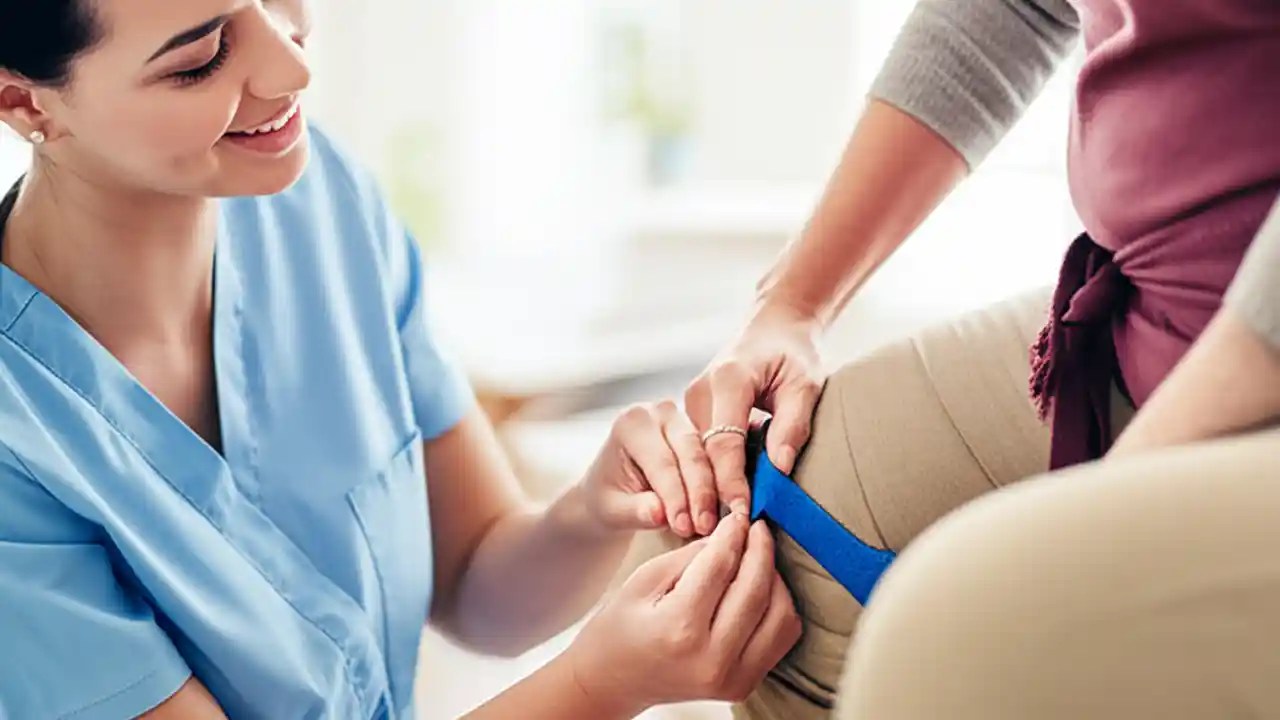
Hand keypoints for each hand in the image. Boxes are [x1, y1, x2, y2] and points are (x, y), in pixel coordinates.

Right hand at [565, 514, 802, 714]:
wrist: (615, 681)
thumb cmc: (621, 628)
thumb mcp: (644, 580)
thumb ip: (690, 556)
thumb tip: (730, 534)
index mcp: (679, 628)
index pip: (720, 566)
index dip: (733, 534)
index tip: (737, 517)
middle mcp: (711, 658)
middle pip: (755, 589)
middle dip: (761, 549)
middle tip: (756, 528)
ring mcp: (732, 678)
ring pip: (780, 614)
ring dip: (774, 578)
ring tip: (757, 559)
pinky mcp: (744, 685)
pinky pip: (782, 637)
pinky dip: (779, 606)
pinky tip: (761, 589)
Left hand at [580, 400, 719, 537]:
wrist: (614, 490)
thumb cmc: (609, 496)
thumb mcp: (614, 510)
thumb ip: (637, 510)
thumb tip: (661, 515)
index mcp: (632, 423)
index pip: (661, 461)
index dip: (675, 496)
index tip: (684, 526)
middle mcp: (660, 413)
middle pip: (690, 453)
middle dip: (699, 493)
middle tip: (704, 527)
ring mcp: (685, 420)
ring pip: (708, 456)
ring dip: (713, 492)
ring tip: (712, 524)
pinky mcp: (701, 433)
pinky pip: (716, 459)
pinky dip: (720, 487)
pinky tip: (721, 512)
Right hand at [686, 303, 824, 512]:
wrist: (773, 327)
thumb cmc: (794, 354)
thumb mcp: (805, 385)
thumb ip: (792, 425)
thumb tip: (780, 469)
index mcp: (728, 380)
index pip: (723, 443)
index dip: (731, 482)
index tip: (742, 513)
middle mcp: (700, 390)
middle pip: (701, 454)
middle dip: (711, 495)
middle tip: (723, 535)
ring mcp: (691, 400)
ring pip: (695, 455)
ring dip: (708, 488)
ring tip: (718, 528)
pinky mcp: (692, 410)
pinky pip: (699, 449)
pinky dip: (711, 474)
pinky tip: (722, 502)